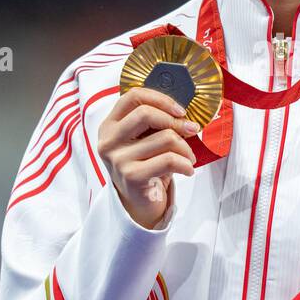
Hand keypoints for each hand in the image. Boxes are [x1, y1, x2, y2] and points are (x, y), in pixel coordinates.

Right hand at [98, 87, 200, 228]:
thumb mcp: (143, 140)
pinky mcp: (131, 176)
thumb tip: (184, 115)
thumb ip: (155, 124)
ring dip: (186, 147)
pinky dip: (186, 164)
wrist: (138, 203)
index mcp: (109, 126)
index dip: (160, 99)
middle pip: (146, 113)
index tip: (180, 110)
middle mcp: (109, 141)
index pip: (132, 97)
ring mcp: (118, 159)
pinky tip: (187, 169)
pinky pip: (169, 160)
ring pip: (164, 138)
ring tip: (189, 157)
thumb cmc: (144, 166)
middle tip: (191, 130)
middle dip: (176, 121)